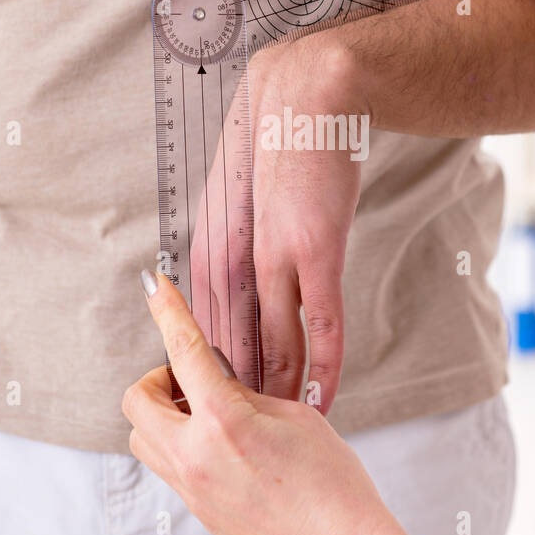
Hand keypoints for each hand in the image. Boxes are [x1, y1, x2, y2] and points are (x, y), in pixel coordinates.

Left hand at [125, 271, 422, 534]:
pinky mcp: (199, 510)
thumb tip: (221, 383)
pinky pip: (166, 466)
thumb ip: (249, 393)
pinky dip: (178, 442)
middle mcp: (196, 457)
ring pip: (143, 437)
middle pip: (138, 400)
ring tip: (208, 411)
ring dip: (163, 413)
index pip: (182, 351)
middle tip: (196, 377)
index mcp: (224, 422)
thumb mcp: (295, 418)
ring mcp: (193, 489)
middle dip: (158, 377)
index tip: (154, 288)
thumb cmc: (333, 486)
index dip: (167, 311)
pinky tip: (220, 442)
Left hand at [242, 36, 363, 410]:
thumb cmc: (276, 141)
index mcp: (210, 248)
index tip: (224, 405)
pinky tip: (323, 394)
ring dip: (280, 390)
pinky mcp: (316, 250)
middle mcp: (233, 260)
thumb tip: (240, 274)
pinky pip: (321, 322)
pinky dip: (322, 363)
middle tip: (249, 440)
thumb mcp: (237, 193)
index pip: (212, 327)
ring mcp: (276, 257)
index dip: (220, 370)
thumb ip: (234, 238)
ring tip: (285, 433)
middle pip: (235, 345)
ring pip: (275, 342)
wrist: (305, 94)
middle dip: (243, 395)